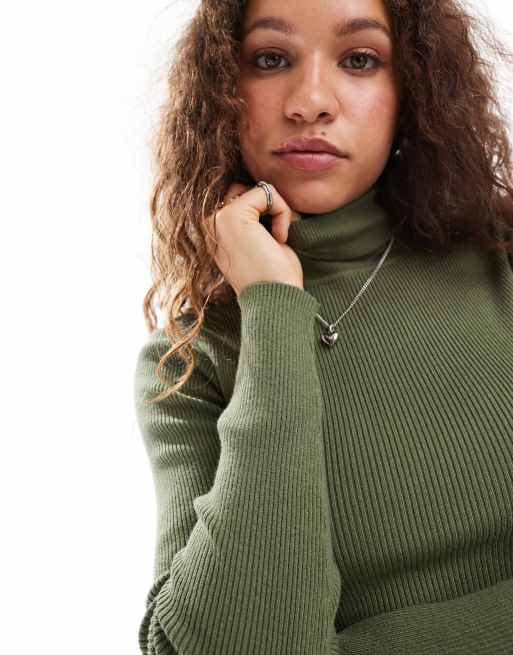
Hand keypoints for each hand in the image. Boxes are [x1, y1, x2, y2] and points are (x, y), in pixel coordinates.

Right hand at [209, 182, 303, 296]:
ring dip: (278, 209)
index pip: (239, 199)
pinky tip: (280, 238)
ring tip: (279, 238)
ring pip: (257, 189)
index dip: (265, 212)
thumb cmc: (275, 278)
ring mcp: (217, 220)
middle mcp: (209, 226)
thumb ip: (256, 217)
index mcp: (214, 234)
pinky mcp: (231, 215)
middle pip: (244, 190)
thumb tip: (266, 188)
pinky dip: (283, 211)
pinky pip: (267, 192)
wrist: (275, 300)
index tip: (274, 241)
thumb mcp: (261, 242)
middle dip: (269, 206)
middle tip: (279, 235)